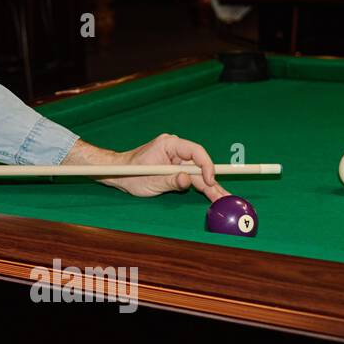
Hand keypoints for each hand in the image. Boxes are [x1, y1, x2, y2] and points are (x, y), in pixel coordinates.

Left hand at [63, 134, 228, 201]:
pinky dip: (201, 187)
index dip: (206, 166)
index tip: (210, 180)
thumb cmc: (130, 173)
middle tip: (225, 196)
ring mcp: (177, 159)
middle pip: (200, 165)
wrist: (118, 173)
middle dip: (212, 182)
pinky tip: (214, 195)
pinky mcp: (176, 168)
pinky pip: (192, 177)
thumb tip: (188, 180)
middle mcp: (176, 150)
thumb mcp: (150, 180)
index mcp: (169, 145)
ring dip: (210, 187)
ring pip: (198, 173)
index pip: (195, 152)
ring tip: (224, 199)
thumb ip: (170, 180)